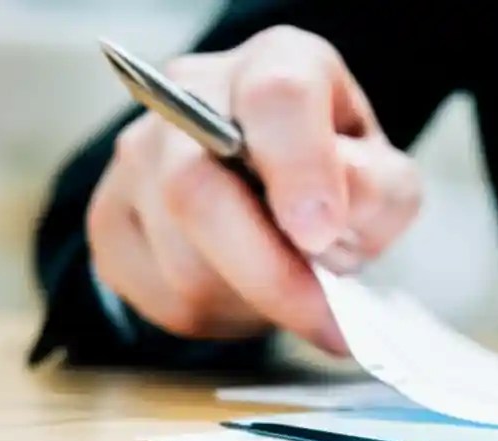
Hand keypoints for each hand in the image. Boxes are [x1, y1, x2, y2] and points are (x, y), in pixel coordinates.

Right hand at [88, 26, 421, 354]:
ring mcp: (138, 155)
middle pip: (195, 186)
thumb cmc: (340, 183)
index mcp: (276, 65)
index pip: (275, 98)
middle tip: (324, 318)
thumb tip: (328, 215)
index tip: (322, 232)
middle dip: (268, 271)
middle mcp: (192, 95)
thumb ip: (375, 190)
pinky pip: (162, 295)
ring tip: (296, 296)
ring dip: (252, 299)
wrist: (284, 200)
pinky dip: (222, 316)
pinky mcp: (112, 221)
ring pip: (179, 257)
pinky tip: (253, 296)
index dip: (299, 169)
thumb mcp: (385, 180)